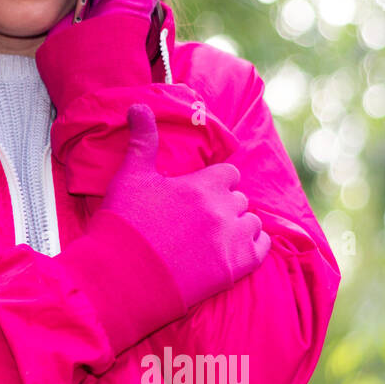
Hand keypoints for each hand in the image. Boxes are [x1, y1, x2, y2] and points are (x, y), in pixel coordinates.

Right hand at [96, 103, 269, 309]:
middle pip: (240, 200)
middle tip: (198, 218)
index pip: (229, 174)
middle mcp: (225, 210)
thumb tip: (139, 106)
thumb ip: (142, 140)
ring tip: (212, 236)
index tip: (198, 192)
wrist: (123, 277)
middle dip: (224, 205)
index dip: (214, 182)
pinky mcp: (236, 269)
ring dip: (237, 226)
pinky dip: (250, 248)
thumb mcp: (130, 177)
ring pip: (252, 224)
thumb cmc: (124, 224)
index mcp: (204, 185)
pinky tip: (228, 252)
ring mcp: (233, 241)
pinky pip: (261, 250)